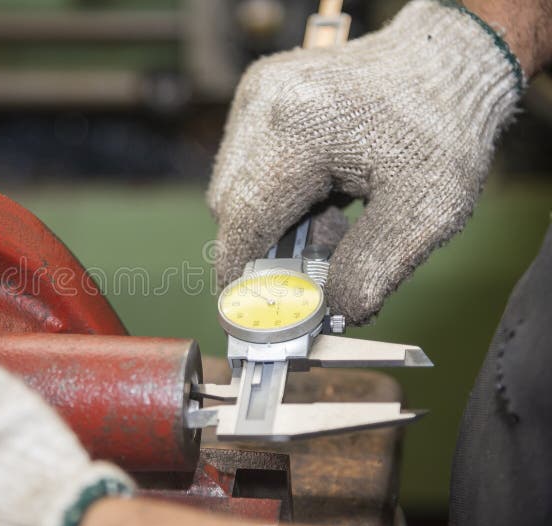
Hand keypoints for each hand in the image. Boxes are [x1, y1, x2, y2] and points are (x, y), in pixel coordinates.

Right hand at [207, 0, 522, 323]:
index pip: (242, 219)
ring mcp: (258, 92)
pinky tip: (319, 187)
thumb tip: (332, 312)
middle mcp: (266, 103)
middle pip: (229, 204)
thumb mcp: (428, 209)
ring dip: (269, 217)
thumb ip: (375, 267)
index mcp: (300, 130)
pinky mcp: (260, 91)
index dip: (240, 271)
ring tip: (330, 214)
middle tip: (318, 257)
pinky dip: (271, 189)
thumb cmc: (443, 130)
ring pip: (231, 184)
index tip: (251, 307)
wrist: (447, 62)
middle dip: (264, 244)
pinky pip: (242, 160)